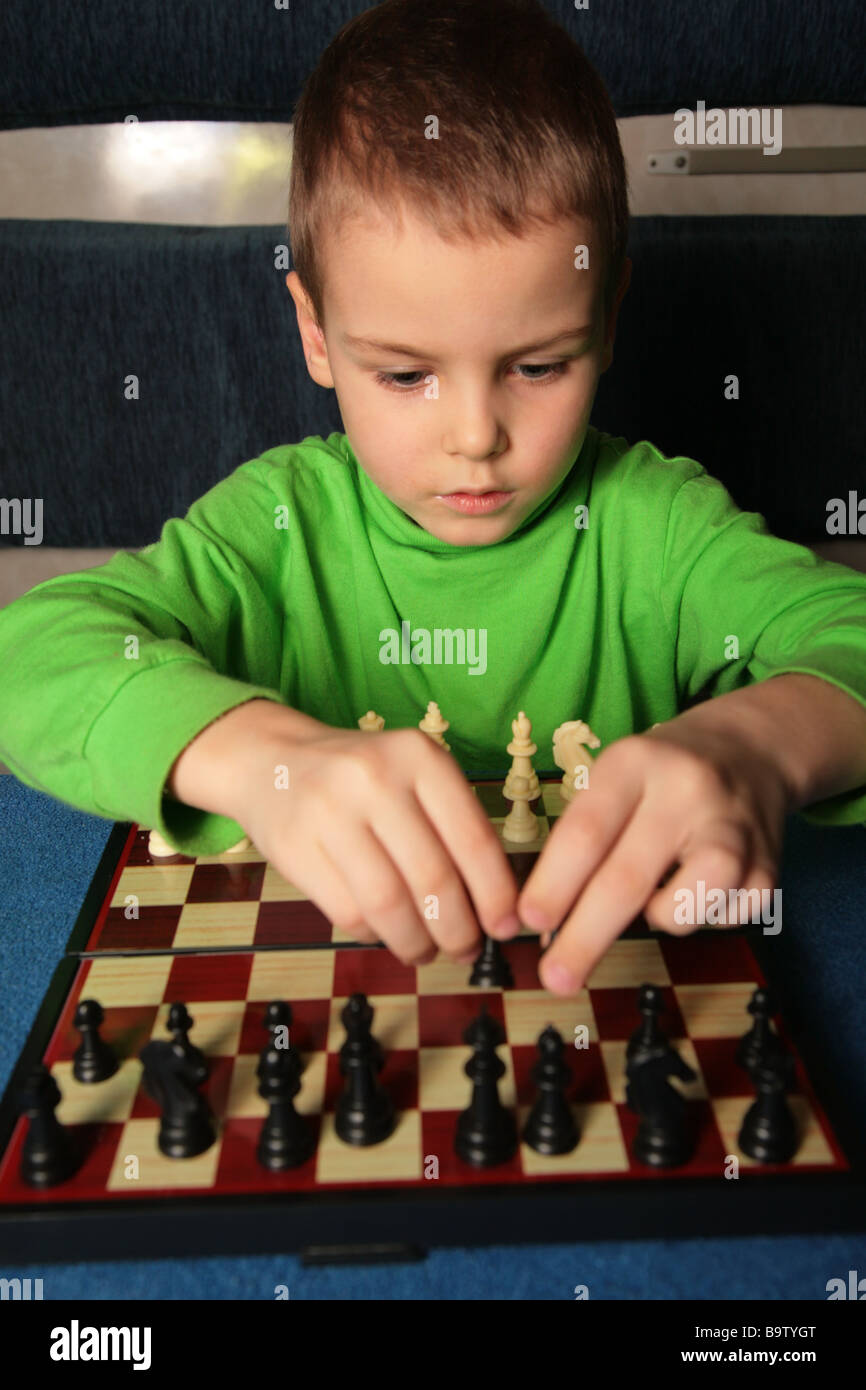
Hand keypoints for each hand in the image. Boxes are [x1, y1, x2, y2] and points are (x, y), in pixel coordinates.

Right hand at [226, 711, 520, 964]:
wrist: (273, 762)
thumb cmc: (359, 779)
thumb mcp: (413, 775)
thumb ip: (452, 827)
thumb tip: (494, 906)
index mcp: (419, 756)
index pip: (473, 839)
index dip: (495, 894)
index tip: (505, 927)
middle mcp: (375, 777)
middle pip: (432, 879)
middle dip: (457, 930)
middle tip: (465, 949)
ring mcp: (330, 811)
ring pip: (389, 905)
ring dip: (415, 942)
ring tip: (426, 950)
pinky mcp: (294, 847)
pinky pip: (347, 913)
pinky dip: (374, 935)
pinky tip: (383, 931)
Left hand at [513, 719, 790, 994]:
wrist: (750, 748)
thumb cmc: (663, 776)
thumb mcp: (618, 777)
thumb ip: (584, 837)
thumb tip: (549, 922)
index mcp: (635, 762)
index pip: (585, 833)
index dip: (554, 884)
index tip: (529, 923)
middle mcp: (686, 790)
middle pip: (627, 879)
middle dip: (584, 938)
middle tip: (557, 978)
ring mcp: (732, 827)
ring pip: (683, 908)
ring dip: (659, 919)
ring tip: (659, 896)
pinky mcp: (769, 863)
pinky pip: (722, 919)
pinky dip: (702, 917)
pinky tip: (700, 885)